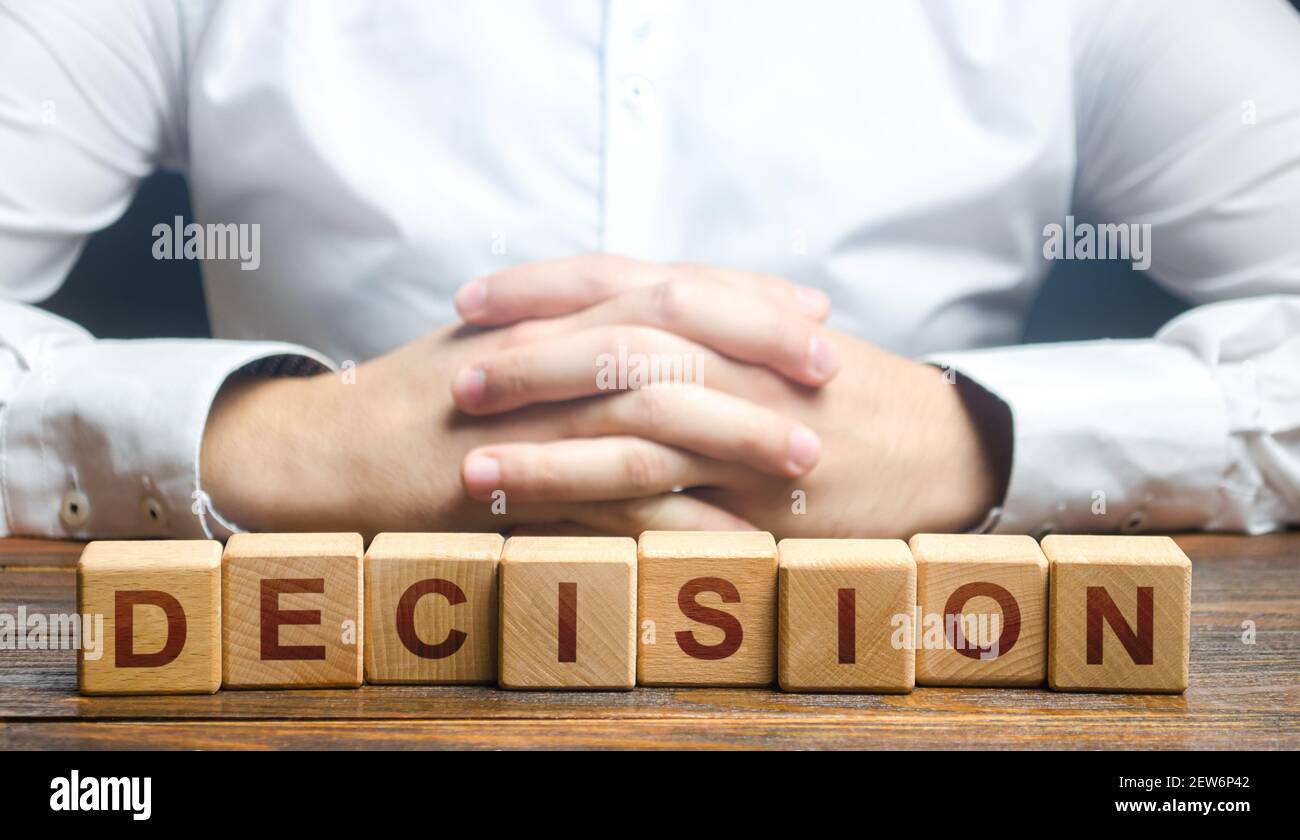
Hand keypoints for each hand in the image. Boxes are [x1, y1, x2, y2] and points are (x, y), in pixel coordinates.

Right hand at [200, 258, 835, 535]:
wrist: (329, 450)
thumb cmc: (424, 404)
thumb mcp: (504, 352)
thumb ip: (575, 338)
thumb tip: (654, 339)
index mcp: (552, 314)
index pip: (667, 285)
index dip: (746, 296)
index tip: (813, 311)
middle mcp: (548, 349)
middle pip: (671, 330)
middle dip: (760, 347)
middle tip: (833, 370)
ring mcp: (531, 414)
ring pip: (651, 410)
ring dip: (736, 433)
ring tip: (807, 460)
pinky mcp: (515, 480)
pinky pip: (608, 499)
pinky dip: (675, 519)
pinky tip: (734, 539)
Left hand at [453, 263, 1008, 537]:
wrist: (950, 449)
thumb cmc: (855, 394)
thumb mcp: (785, 337)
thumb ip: (710, 315)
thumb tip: (627, 300)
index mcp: (738, 313)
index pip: (627, 279)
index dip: (544, 287)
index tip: (475, 299)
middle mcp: (741, 361)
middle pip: (621, 345)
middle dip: (532, 360)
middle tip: (461, 376)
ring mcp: (752, 431)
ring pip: (635, 429)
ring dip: (547, 448)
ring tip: (472, 462)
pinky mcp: (762, 502)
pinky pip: (671, 504)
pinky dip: (602, 510)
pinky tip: (549, 525)